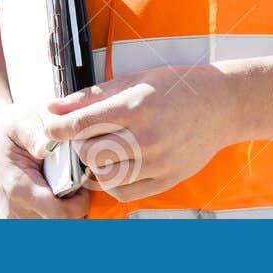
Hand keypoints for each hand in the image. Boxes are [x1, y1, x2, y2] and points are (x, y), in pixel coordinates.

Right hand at [0, 102, 90, 218]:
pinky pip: (48, 225)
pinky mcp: (20, 221)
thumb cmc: (10, 129)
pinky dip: (58, 214)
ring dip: (68, 212)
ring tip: (67, 187)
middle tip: (78, 183)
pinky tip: (58, 194)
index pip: (61, 214)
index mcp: (20, 188)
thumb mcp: (22, 122)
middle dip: (76, 208)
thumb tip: (45, 148)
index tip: (83, 183)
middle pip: (62, 225)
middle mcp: (17, 210)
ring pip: (56, 227)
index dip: (80, 203)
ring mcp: (17, 219)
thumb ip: (35, 135)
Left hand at [39, 65, 238, 202]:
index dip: (58, 128)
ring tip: (101, 150)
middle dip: (78, 146)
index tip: (51, 128)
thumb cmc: (176, 86)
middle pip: (90, 153)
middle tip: (81, 137)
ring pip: (105, 176)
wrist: (222, 104)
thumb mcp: (132, 80)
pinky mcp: (168, 179)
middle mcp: (147, 136)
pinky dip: (112, 183)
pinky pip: (125, 192)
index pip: (82, 124)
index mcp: (136, 105)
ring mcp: (159, 161)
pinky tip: (115, 166)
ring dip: (95, 165)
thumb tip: (54, 108)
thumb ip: (90, 97)